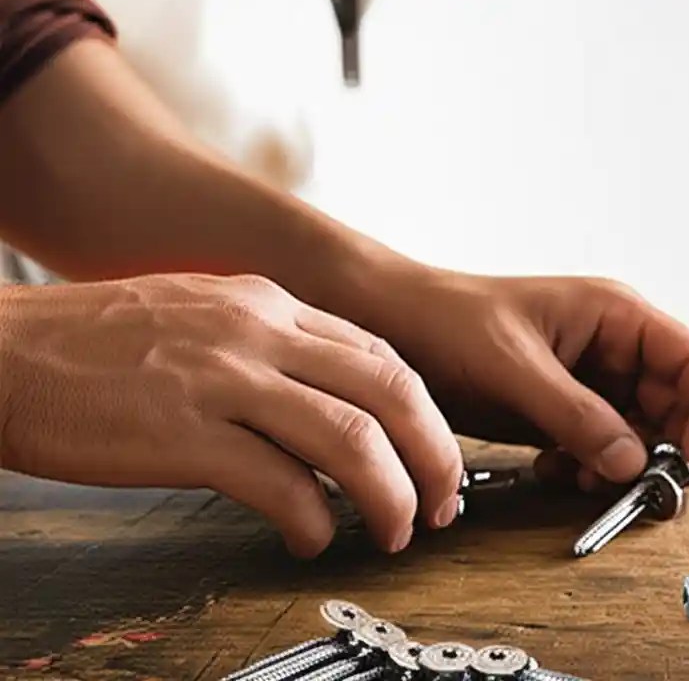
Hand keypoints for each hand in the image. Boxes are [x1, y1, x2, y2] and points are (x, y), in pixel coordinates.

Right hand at [0, 274, 461, 556]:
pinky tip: (313, 539)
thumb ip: (267, 345)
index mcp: (266, 303)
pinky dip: (314, 520)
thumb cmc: (91, 345)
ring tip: (397, 531)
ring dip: (391, 494)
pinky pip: (282, 484)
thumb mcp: (199, 316)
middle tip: (444, 503)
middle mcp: (258, 331)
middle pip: (390, 389)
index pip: (381, 354)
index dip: (425, 413)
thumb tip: (329, 402)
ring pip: (352, 437)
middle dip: (435, 453)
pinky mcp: (184, 434)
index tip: (435, 456)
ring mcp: (223, 379)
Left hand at [363, 263, 688, 490]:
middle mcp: (612, 347)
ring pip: (638, 434)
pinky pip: (600, 448)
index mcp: (615, 315)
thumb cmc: (447, 318)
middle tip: (640, 487)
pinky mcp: (563, 411)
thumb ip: (577, 414)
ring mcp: (589, 381)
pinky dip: (589, 468)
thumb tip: (632, 459)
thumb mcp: (515, 367)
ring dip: (622, 465)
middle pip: (673, 405)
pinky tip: (558, 470)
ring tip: (584, 477)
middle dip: (660, 448)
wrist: (389, 324)